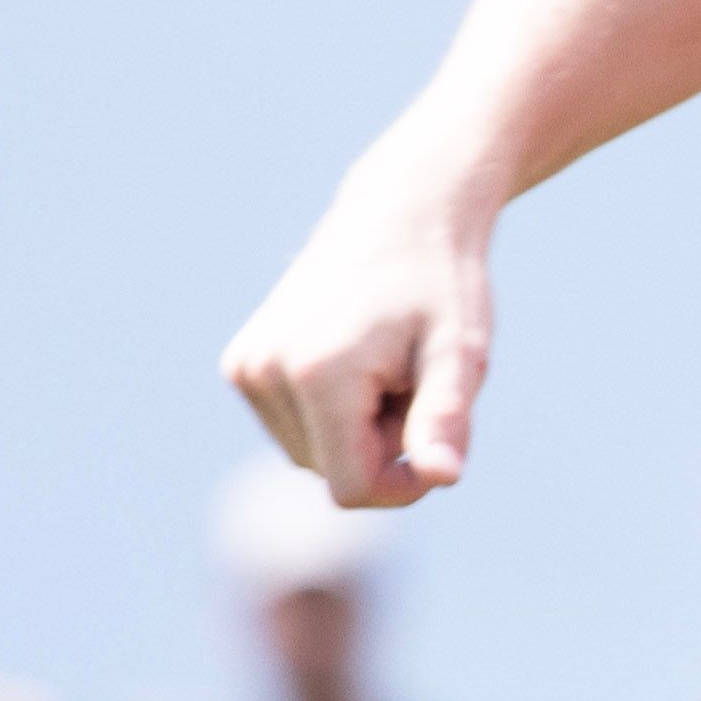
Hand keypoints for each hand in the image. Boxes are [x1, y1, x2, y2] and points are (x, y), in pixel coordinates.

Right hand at [226, 179, 491, 507]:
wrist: (400, 212)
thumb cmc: (440, 283)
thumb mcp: (459, 353)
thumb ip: (445, 420)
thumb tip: (442, 478)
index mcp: (317, 373)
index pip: (352, 488)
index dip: (403, 485)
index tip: (441, 443)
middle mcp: (264, 370)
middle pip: (331, 471)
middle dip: (383, 446)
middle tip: (414, 379)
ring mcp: (245, 366)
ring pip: (312, 453)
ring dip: (359, 430)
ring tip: (387, 366)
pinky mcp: (241, 364)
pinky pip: (294, 427)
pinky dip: (332, 413)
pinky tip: (359, 361)